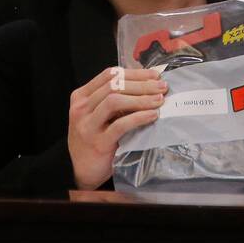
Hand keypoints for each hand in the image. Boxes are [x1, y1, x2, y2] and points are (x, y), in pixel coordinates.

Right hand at [67, 66, 167, 190]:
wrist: (83, 170)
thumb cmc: (95, 138)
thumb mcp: (98, 114)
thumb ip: (113, 99)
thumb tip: (148, 83)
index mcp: (81, 96)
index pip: (109, 74)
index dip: (134, 73)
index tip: (155, 75)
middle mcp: (81, 108)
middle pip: (113, 85)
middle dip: (141, 84)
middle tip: (162, 87)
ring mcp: (88, 125)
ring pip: (114, 101)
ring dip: (140, 98)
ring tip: (159, 100)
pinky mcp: (98, 142)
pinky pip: (120, 125)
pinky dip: (138, 117)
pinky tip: (152, 116)